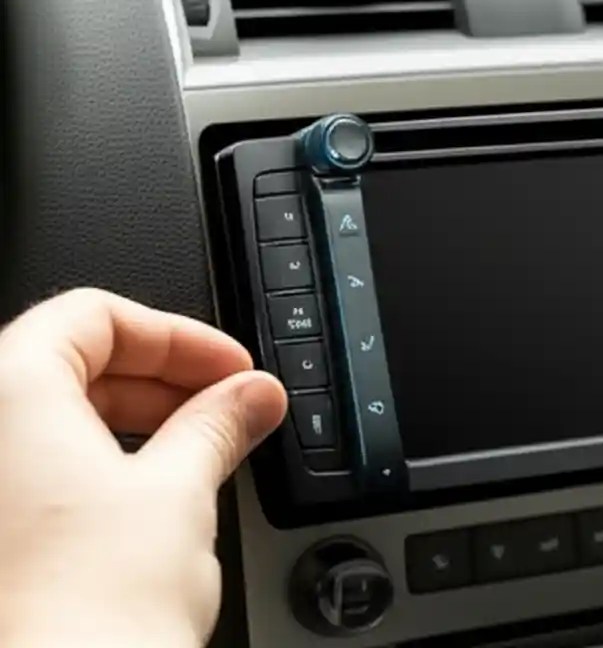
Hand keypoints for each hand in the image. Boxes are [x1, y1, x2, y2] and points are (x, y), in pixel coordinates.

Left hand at [0, 289, 285, 647]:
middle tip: (228, 409)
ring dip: (134, 426)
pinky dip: (94, 469)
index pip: (94, 315)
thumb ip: (219, 424)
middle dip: (162, 382)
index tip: (229, 371)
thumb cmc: (90, 614)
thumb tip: (251, 396)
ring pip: (52, 421)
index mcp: (9, 392)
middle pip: (70, 363)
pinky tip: (146, 503)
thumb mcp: (180, 493)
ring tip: (199, 458)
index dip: (177, 337)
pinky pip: (34, 472)